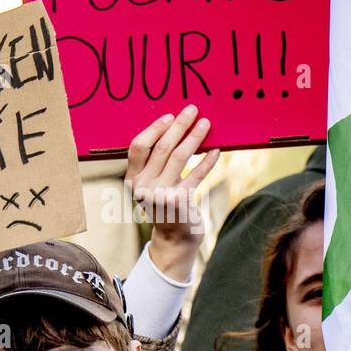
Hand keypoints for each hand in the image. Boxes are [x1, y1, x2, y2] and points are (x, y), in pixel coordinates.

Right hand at [125, 105, 220, 281]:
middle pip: (161, 148)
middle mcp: (144, 186)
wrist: (174, 240)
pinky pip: (196, 176)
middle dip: (179, 126)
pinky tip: (216, 151)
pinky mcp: (180, 201)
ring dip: (195, 137)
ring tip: (206, 124)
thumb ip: (158, 163)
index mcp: (133, 179)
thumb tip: (176, 128)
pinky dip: (207, 162)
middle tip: (192, 110)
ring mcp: (161, 195)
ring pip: (180, 157)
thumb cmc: (166, 205)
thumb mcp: (154, 185)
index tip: (169, 116)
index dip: (154, 129)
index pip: (138, 147)